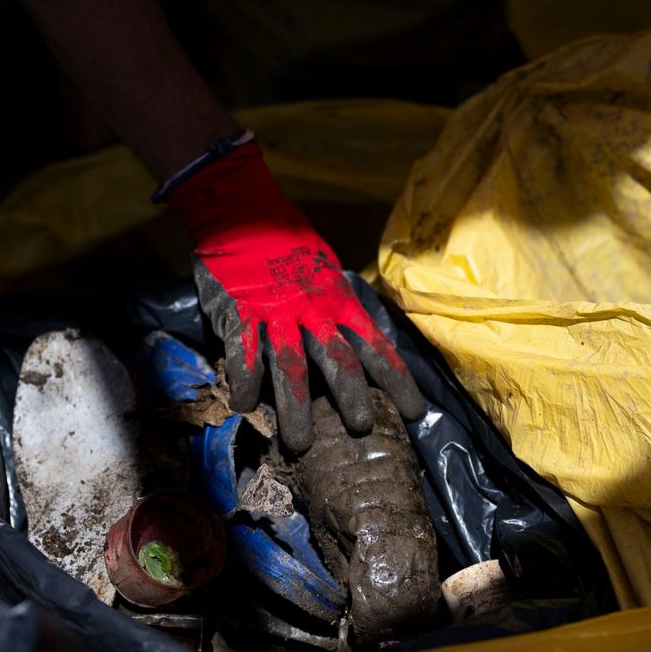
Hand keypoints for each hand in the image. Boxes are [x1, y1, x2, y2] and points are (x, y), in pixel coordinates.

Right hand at [167, 140, 424, 451]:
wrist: (239, 208)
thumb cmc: (285, 240)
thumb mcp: (323, 267)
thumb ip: (334, 302)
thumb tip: (353, 337)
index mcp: (337, 298)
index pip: (375, 344)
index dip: (396, 380)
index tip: (413, 413)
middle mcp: (311, 309)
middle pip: (339, 360)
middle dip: (352, 397)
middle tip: (363, 429)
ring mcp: (273, 313)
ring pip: (290, 367)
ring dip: (296, 408)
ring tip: (300, 443)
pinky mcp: (237, 313)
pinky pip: (242, 355)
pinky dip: (244, 383)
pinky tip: (245, 407)